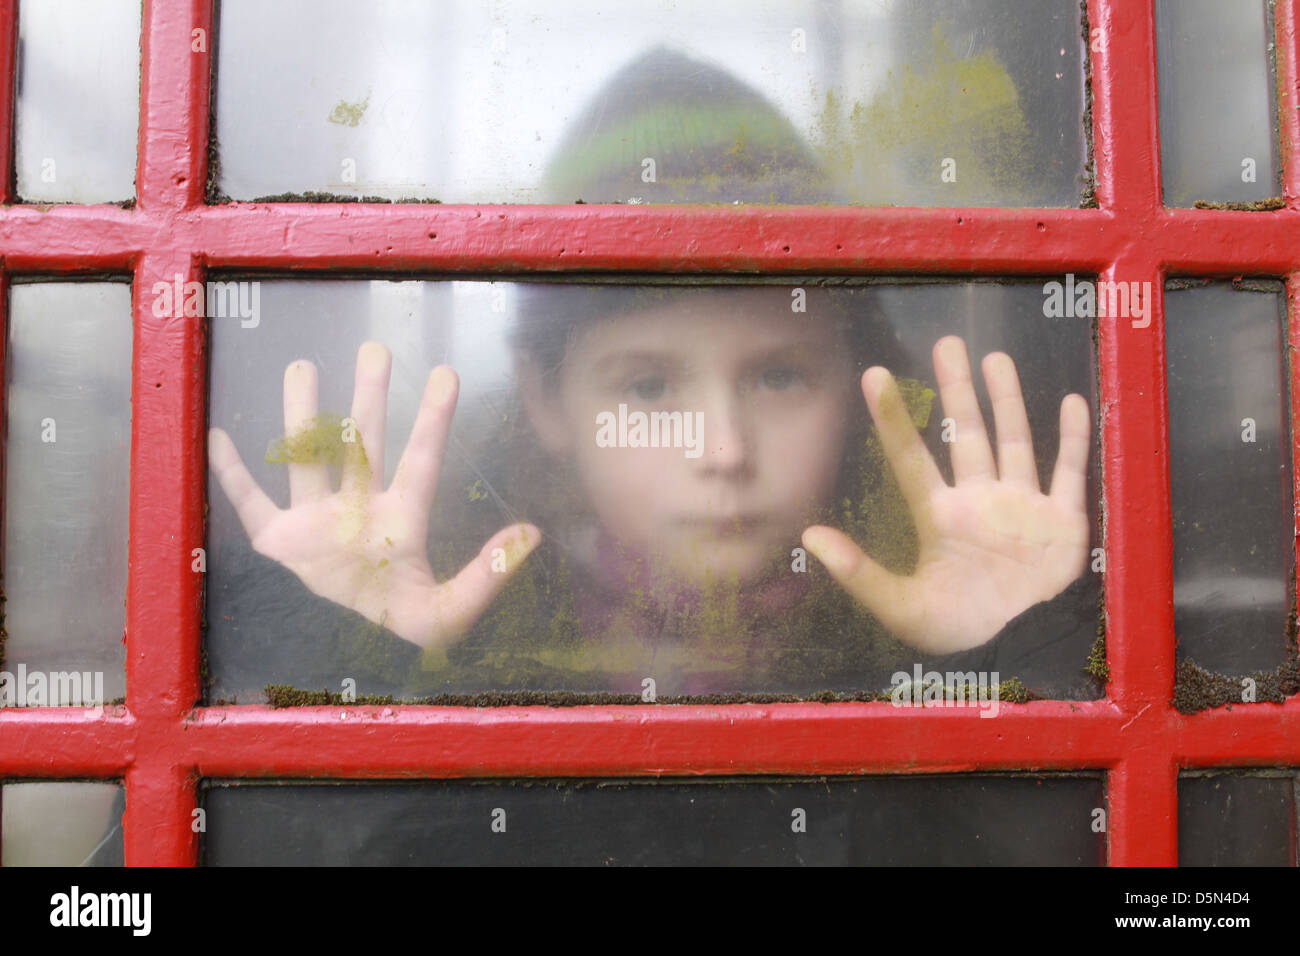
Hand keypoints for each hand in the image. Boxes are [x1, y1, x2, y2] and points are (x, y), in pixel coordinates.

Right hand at [207, 341, 539, 651]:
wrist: (354, 649)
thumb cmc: (406, 621)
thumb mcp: (450, 611)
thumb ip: (489, 575)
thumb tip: (531, 534)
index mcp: (401, 519)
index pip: (420, 461)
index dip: (434, 420)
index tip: (447, 374)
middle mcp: (359, 506)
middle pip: (364, 442)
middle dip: (370, 396)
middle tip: (376, 347)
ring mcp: (317, 519)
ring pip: (309, 457)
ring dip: (303, 415)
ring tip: (301, 365)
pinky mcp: (280, 539)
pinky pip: (251, 501)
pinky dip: (233, 473)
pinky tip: (219, 437)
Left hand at [802, 336, 1090, 653]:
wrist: (1016, 649)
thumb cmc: (954, 626)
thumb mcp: (900, 605)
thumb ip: (858, 573)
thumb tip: (809, 535)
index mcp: (940, 516)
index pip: (911, 457)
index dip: (893, 418)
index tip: (875, 375)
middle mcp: (979, 499)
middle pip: (966, 433)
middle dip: (955, 389)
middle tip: (945, 343)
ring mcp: (1022, 505)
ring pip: (1014, 440)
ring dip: (1007, 400)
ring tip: (995, 357)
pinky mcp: (1062, 520)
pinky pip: (1069, 472)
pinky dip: (1071, 438)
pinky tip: (1070, 400)